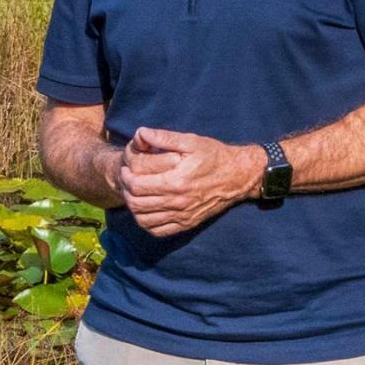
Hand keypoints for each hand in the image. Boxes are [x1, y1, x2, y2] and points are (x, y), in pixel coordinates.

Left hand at [119, 127, 262, 237]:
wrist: (238, 177)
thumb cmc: (214, 156)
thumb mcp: (191, 141)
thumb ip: (164, 138)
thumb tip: (140, 133)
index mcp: (175, 182)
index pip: (137, 185)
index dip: (125, 177)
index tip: (126, 168)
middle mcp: (177, 203)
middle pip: (137, 204)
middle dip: (126, 191)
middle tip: (127, 181)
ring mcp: (182, 216)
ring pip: (144, 220)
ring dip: (133, 208)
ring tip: (134, 194)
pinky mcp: (187, 224)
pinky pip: (158, 231)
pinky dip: (146, 223)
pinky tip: (146, 210)